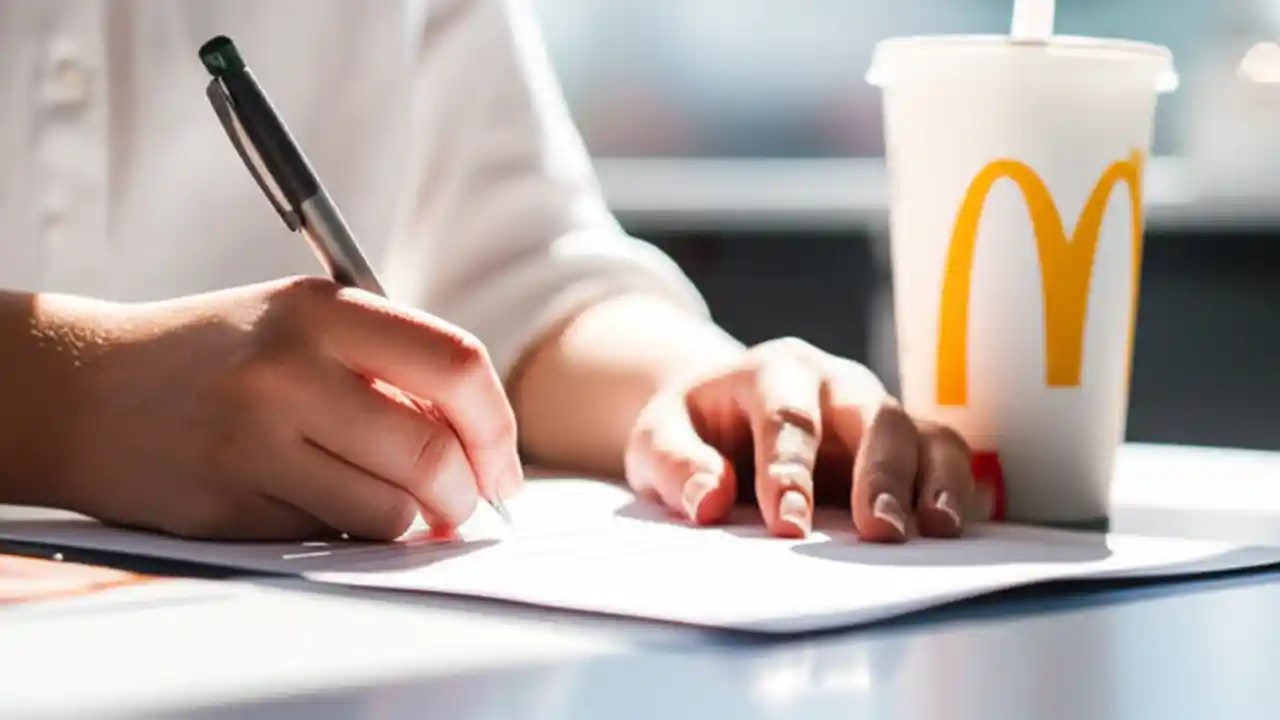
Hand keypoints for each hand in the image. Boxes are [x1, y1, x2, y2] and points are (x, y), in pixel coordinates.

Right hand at [36, 277, 521, 539]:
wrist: (84, 389)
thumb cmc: (218, 357)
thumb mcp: (303, 325)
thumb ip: (391, 370)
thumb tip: (482, 451)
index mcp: (323, 311)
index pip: (457, 364)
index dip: (498, 427)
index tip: (503, 467)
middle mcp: (289, 369)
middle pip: (433, 452)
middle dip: (464, 495)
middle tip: (459, 506)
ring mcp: (254, 439)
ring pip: (389, 512)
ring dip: (409, 524)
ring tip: (389, 506)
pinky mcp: (226, 505)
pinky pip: (328, 538)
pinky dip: (343, 534)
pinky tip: (311, 502)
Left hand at [625, 338, 972, 541]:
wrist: (720, 412)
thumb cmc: (692, 427)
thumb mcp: (657, 436)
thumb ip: (675, 463)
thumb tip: (707, 499)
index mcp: (773, 370)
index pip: (787, 417)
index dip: (788, 471)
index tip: (787, 526)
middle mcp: (835, 381)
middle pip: (870, 415)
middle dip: (877, 472)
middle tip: (878, 530)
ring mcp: (875, 410)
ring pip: (919, 431)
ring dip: (930, 479)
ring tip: (936, 529)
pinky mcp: (903, 444)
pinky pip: (943, 454)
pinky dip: (954, 485)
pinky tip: (954, 525)